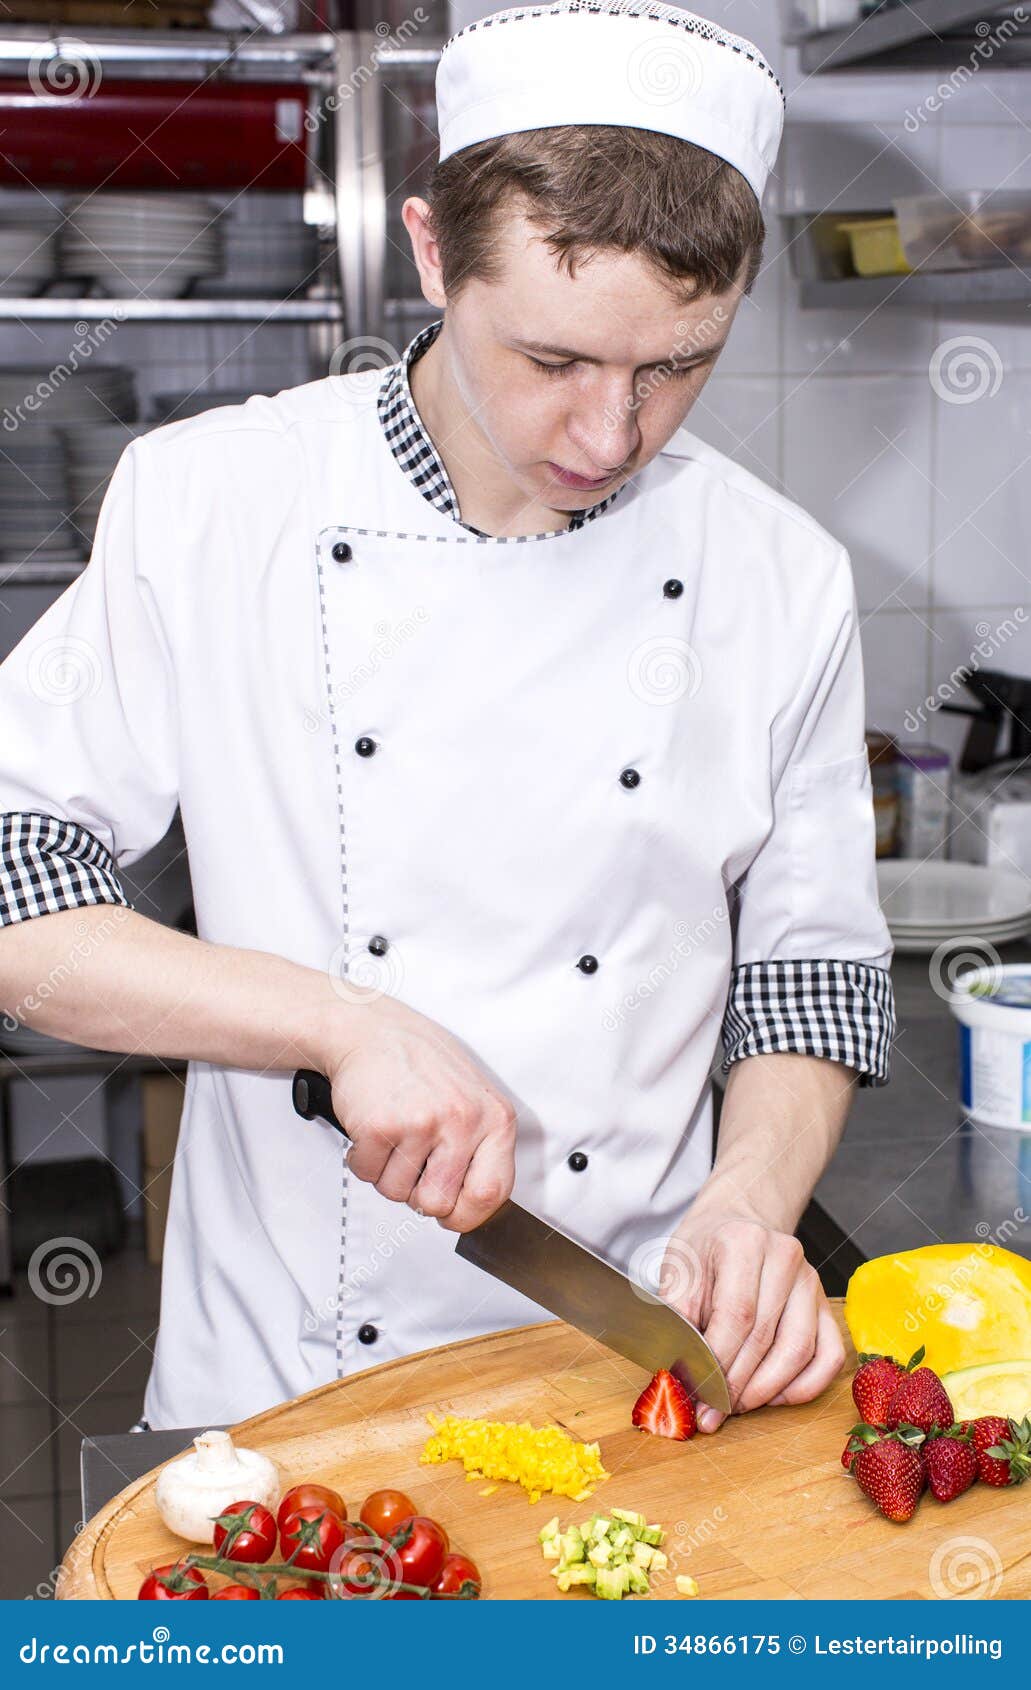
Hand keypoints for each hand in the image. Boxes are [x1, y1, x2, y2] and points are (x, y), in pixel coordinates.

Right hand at [317, 996, 516, 1231]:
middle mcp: (462, 1120)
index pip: (492, 1194)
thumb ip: (480, 1148)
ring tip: (394, 1134)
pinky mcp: (381, 1126)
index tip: (451, 1210)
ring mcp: (421, 1123)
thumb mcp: (473, 1098)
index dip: (465, 1213)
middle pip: (437, 1204)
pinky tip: (373, 1127)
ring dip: (387, 1172)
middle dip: (417, 1192)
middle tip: (412, 1161)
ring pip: (397, 1193)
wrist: (370, 1029)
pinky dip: (362, 1158)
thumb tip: (475, 1205)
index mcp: (493, 1118)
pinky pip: (366, 1174)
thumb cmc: (420, 1063)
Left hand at [659, 1210, 844, 1432]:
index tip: (698, 1393)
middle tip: (712, 1412)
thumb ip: (677, 1319)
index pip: (737, 1315)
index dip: (718, 1362)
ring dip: (766, 1390)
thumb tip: (679, 1374)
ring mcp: (811, 1281)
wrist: (734, 1225)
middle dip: (736, 1385)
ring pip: (799, 1351)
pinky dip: (803, 1386)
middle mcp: (785, 1258)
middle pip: (766, 1337)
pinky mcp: (826, 1305)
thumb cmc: (703, 1252)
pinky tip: (773, 1397)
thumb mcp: (677, 1272)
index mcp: (744, 1241)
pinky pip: (828, 1357)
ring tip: (736, 1406)